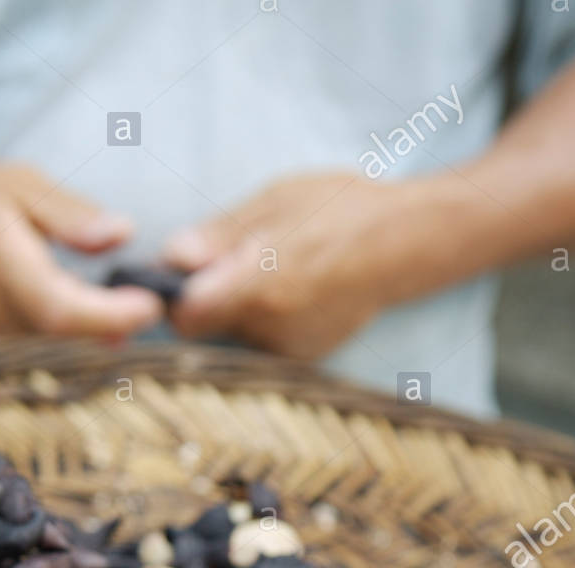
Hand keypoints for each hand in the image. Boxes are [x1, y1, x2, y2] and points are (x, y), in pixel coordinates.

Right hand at [0, 161, 163, 337]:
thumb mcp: (19, 184)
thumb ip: (71, 215)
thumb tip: (123, 233)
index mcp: (0, 263)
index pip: (61, 308)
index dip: (110, 315)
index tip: (152, 306)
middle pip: (62, 328)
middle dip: (110, 319)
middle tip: (147, 302)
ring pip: (48, 335)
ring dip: (87, 322)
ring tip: (120, 302)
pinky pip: (30, 334)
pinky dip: (59, 322)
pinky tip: (78, 304)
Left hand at [163, 172, 473, 357]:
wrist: (404, 244)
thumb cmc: (338, 210)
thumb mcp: (273, 203)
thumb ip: (218, 236)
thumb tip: (170, 257)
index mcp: (257, 287)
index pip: (184, 317)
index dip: (173, 297)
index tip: (179, 275)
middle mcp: (271, 330)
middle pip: (206, 329)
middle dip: (206, 297)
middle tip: (232, 259)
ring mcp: (289, 349)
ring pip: (234, 335)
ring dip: (237, 307)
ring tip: (272, 269)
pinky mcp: (305, 358)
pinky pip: (264, 341)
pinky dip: (265, 319)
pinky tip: (293, 289)